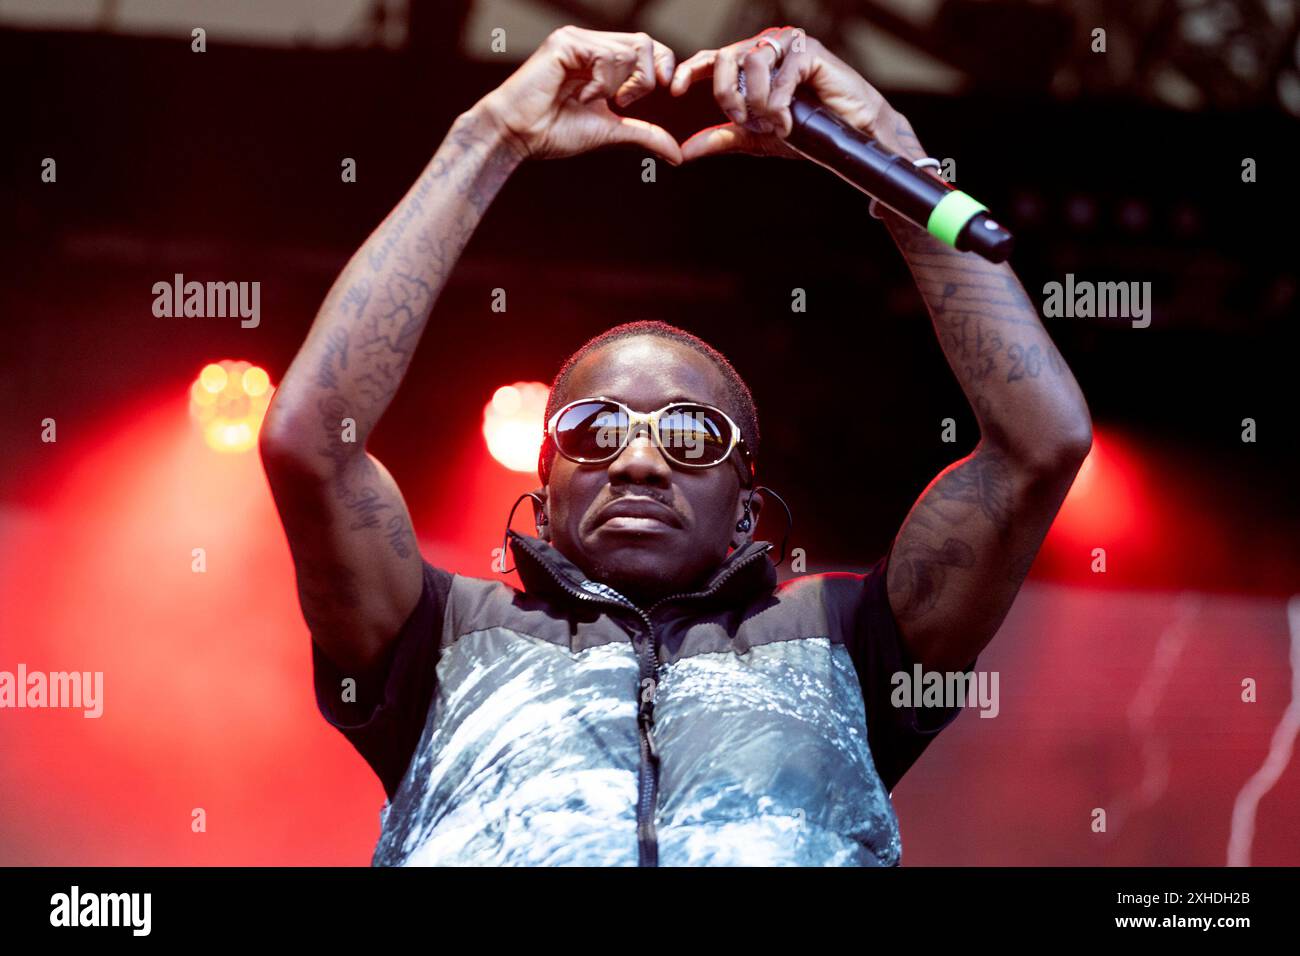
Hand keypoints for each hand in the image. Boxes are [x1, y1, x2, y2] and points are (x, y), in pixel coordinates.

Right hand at [476, 26, 681, 164]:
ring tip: (596, 102)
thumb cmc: (555, 133)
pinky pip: (605, 55)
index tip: (667, 92)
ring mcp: (577, 40)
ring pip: (629, 50)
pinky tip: (582, 96)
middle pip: (645, 44)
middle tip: (625, 104)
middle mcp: (591, 44)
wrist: (518, 136)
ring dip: (621, 84)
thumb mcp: (611, 133)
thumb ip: (644, 135)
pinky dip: (602, 83)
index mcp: (602, 60)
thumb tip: (678, 155)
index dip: (663, 66)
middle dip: (646, 79)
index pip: (648, 48)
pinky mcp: (565, 42)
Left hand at [670, 26, 926, 163]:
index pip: (711, 59)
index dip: (690, 70)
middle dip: (729, 96)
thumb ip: (721, 138)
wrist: (847, 137)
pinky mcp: (809, 50)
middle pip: (725, 58)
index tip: (674, 89)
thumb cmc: (806, 130)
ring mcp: (787, 45)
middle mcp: (765, 48)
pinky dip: (780, 102)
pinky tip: (790, 119)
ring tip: (777, 120)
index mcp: (748, 64)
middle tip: (746, 120)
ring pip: (751, 63)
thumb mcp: (755, 137)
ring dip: (759, 101)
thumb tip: (684, 151)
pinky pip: (780, 73)